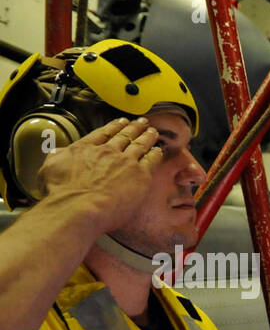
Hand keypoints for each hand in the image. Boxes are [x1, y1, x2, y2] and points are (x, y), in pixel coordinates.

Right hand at [38, 117, 163, 231]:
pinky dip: (155, 154)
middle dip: (133, 127)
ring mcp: (125, 162)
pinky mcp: (140, 175)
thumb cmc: (62, 193)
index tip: (120, 122)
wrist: (79, 207)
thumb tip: (56, 153)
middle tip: (141, 122)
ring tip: (152, 132)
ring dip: (147, 137)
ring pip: (139, 145)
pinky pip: (151, 161)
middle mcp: (107, 152)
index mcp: (85, 148)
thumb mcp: (49, 169)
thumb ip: (56, 158)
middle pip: (124, 136)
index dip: (113, 126)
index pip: (102, 134)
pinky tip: (159, 150)